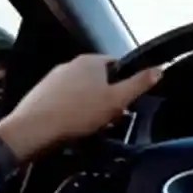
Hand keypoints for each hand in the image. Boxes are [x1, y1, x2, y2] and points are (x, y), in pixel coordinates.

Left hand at [0, 54, 162, 161]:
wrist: (32, 131)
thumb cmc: (78, 114)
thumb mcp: (116, 101)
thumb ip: (139, 84)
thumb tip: (160, 69)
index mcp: (91, 61)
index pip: (118, 66)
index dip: (125, 86)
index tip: (124, 105)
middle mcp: (71, 64)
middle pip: (99, 80)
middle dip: (106, 99)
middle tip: (109, 121)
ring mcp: (53, 78)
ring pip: (81, 92)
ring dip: (89, 107)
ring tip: (90, 128)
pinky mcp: (40, 94)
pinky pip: (64, 101)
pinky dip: (71, 112)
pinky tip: (71, 128)